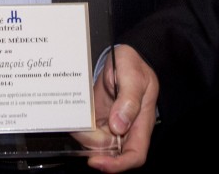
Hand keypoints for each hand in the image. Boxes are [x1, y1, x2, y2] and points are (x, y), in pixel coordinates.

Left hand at [86, 44, 158, 171]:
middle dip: (94, 149)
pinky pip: (88, 131)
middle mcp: (127, 129)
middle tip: (83, 131)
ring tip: (79, 120)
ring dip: (85, 137)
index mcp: (142, 124)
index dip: (118, 165)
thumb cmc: (133, 65)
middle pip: (112, 154)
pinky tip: (76, 117)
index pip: (135, 155)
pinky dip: (80, 128)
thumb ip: (129, 100)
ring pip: (97, 145)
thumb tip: (119, 125)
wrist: (122, 55)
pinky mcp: (99, 118)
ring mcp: (112, 125)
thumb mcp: (134, 77)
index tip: (98, 162)